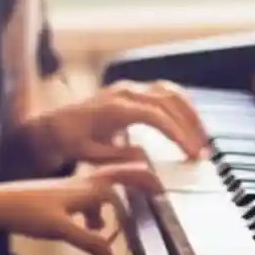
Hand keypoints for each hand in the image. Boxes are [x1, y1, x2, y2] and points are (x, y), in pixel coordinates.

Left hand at [0, 163, 161, 254]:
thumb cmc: (26, 212)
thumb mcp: (59, 228)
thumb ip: (87, 239)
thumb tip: (111, 251)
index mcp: (85, 187)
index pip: (122, 178)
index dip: (142, 181)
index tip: (161, 187)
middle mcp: (80, 185)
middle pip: (114, 184)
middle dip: (132, 188)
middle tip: (150, 194)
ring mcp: (68, 191)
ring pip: (97, 197)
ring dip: (107, 210)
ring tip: (108, 231)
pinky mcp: (56, 199)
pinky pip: (84, 204)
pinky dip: (91, 215)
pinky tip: (87, 229)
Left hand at [35, 80, 209, 165]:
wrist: (51, 125)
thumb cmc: (69, 141)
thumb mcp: (92, 157)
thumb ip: (122, 159)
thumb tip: (151, 166)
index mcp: (116, 108)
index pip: (157, 117)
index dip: (178, 135)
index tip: (192, 154)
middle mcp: (125, 92)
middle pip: (169, 100)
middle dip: (190, 125)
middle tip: (203, 150)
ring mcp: (128, 88)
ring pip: (169, 91)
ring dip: (189, 112)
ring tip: (202, 137)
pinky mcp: (130, 90)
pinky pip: (162, 91)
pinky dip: (180, 105)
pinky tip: (188, 122)